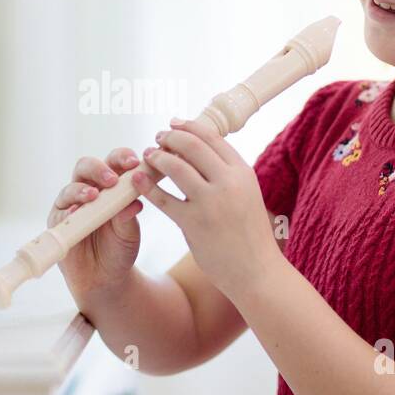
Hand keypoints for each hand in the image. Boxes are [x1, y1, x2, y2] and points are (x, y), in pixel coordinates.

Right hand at [52, 147, 144, 302]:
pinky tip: (76, 212)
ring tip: (93, 196)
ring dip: (82, 189)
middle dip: (99, 169)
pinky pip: (61, 211)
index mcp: (111, 186)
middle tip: (112, 180)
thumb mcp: (129, 234)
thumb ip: (128, 217)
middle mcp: (89, 189)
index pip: (114, 162)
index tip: (135, 163)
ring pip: (71, 186)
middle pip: (87, 166)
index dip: (122, 158)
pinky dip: (69, 210)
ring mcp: (71, 204)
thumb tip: (133, 203)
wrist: (104, 278)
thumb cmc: (119, 249)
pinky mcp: (58, 221)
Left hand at [133, 117, 283, 300]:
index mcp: (243, 172)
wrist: (256, 271)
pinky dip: (147, 186)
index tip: (174, 124)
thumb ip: (228, 175)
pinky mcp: (193, 223)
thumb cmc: (249, 234)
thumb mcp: (247, 195)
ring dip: (157, 157)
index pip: (212, 137)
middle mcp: (228, 182)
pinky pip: (163, 199)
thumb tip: (202, 152)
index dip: (189, 127)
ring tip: (148, 155)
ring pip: (175, 167)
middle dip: (170, 137)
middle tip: (158, 137)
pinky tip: (138, 180)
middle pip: (192, 145)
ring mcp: (210, 202)